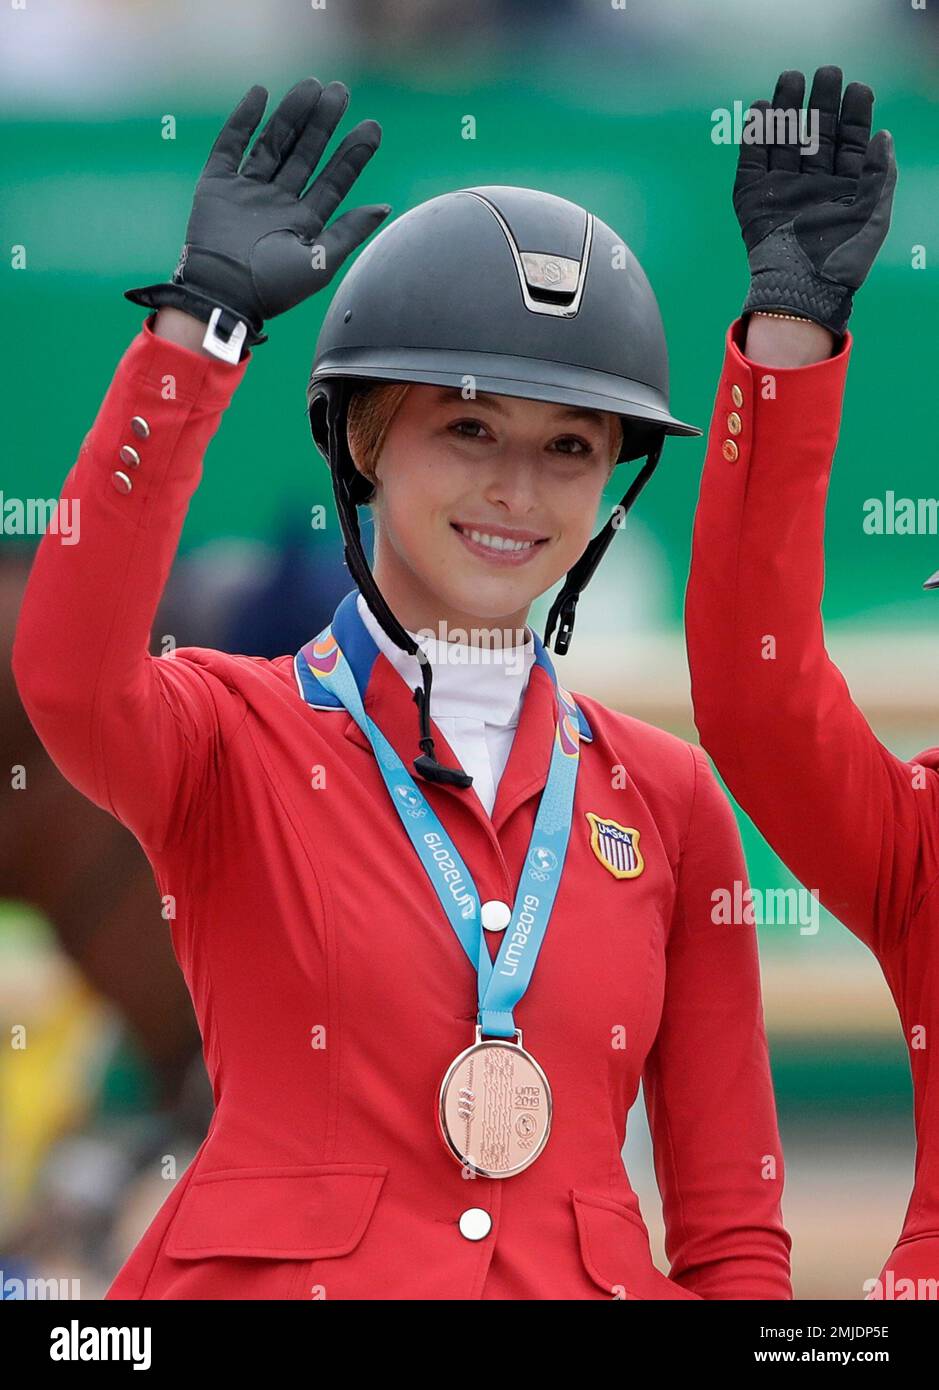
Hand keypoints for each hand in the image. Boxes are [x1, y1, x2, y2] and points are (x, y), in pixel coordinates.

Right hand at [125, 78, 390, 354]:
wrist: (223, 294)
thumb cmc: (274, 288)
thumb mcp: (321, 262)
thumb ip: (350, 232)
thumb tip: (385, 207)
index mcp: (304, 221)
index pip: (334, 180)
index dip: (353, 155)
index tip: (373, 128)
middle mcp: (279, 202)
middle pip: (306, 153)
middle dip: (324, 124)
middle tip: (341, 92)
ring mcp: (248, 191)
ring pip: (274, 143)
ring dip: (292, 114)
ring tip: (312, 86)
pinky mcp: (217, 185)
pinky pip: (231, 145)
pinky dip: (243, 120)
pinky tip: (261, 93)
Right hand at [733, 66, 895, 336]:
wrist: (802, 289)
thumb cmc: (843, 259)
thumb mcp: (874, 214)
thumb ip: (880, 174)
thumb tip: (882, 135)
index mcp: (842, 188)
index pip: (849, 142)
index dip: (854, 114)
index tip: (857, 88)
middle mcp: (812, 185)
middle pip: (816, 134)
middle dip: (820, 102)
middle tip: (825, 73)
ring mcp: (782, 190)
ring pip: (784, 141)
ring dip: (787, 110)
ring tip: (790, 80)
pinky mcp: (753, 200)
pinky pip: (752, 162)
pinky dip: (755, 137)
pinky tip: (762, 111)